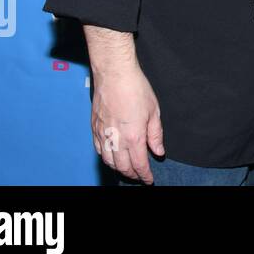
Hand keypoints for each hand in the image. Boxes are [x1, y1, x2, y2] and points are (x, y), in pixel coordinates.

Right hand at [91, 66, 164, 182]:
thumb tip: (158, 151)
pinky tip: (112, 157)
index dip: (144, 175)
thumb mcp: (154, 111)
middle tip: (139, 176)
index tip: (149, 180)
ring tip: (127, 169)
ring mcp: (103, 134)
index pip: (139, 164)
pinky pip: (98, 150)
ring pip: (108, 161)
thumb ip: (155, 135)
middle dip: (132, 174)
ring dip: (118, 168)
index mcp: (134, 136)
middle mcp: (116, 139)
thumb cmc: (136, 89)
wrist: (114, 74)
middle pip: (122, 167)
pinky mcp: (94, 128)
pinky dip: (106, 158)